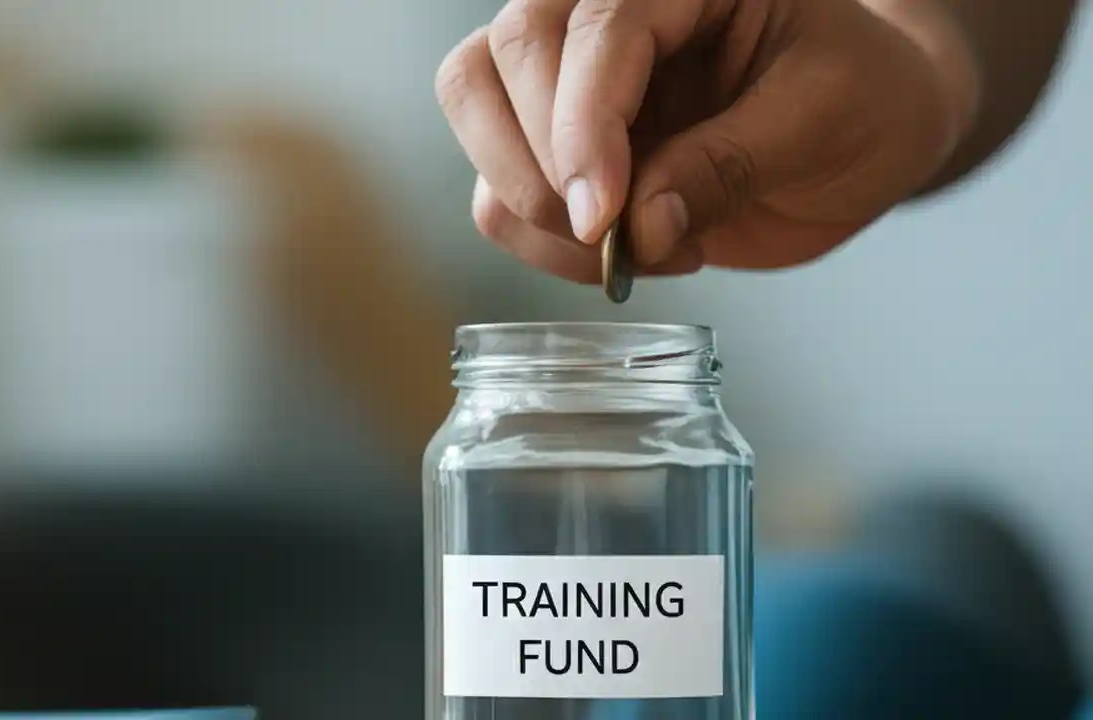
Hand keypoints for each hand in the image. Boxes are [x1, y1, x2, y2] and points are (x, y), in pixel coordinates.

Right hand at [436, 0, 977, 281]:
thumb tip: (635, 226)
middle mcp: (608, 8)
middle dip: (543, 162)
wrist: (862, 134)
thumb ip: (728, 166)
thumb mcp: (826, 123)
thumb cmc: (862, 103)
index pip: (598, 29)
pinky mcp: (553, 142)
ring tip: (626, 246)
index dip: (584, 124)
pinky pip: (494, 190)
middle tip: (611, 232)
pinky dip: (538, 241)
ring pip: (472, 107)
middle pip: (504, 54)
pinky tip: (621, 253)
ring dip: (527, 201)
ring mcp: (570, 74)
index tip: (602, 215)